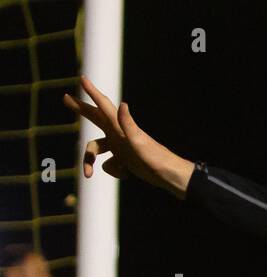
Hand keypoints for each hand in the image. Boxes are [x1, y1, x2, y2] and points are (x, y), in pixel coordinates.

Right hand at [63, 76, 194, 198]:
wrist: (168, 176)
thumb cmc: (155, 159)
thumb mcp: (139, 143)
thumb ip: (128, 125)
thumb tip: (122, 104)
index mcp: (120, 127)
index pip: (103, 106)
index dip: (92, 92)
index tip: (82, 78)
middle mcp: (118, 134)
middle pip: (95, 119)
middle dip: (81, 110)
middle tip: (66, 99)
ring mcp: (120, 147)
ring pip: (95, 149)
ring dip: (89, 161)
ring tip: (88, 175)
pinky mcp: (124, 159)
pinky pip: (109, 165)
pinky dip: (115, 171)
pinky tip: (127, 173)